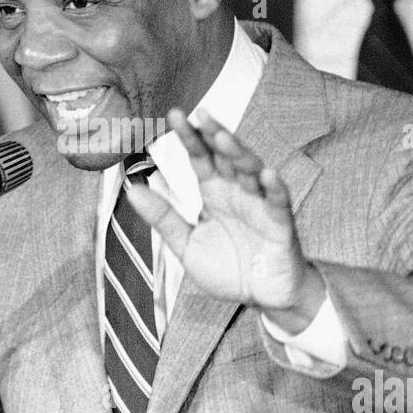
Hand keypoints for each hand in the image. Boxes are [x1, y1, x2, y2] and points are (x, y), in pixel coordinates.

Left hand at [124, 109, 325, 333]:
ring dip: (239, 153)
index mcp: (214, 193)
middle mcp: (237, 192)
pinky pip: (279, 201)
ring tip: (223, 138)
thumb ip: (163, 218)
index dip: (189, 138)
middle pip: (226, 156)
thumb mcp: (187, 245)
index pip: (200, 159)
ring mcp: (261, 204)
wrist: (262, 297)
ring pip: (252, 171)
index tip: (174, 116)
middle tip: (201, 114)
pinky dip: (275, 187)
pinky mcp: (281, 224)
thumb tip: (132, 190)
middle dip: (214, 134)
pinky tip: (266, 174)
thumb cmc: (228, 268)